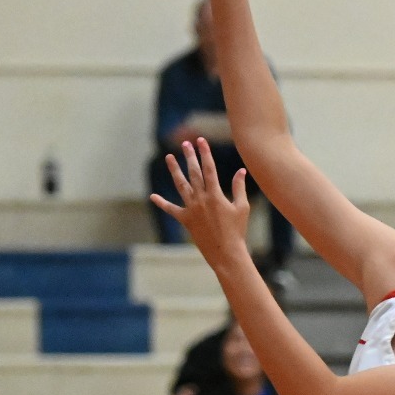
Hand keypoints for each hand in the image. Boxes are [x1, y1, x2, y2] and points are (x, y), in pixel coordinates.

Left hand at [152, 138, 251, 265]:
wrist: (226, 253)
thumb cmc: (237, 231)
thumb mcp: (242, 208)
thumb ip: (239, 188)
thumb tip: (241, 171)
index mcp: (215, 195)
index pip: (209, 169)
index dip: (205, 153)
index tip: (201, 141)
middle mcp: (201, 199)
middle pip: (194, 173)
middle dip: (190, 156)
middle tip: (185, 143)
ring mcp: (191, 209)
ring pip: (181, 185)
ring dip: (174, 170)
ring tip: (169, 157)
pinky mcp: (185, 220)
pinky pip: (171, 209)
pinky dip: (162, 203)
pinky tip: (153, 196)